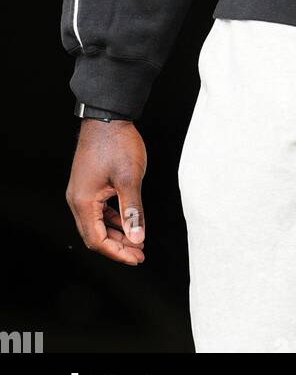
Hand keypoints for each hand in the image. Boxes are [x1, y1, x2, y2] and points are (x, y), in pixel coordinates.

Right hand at [66, 120, 146, 265]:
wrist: (107, 117)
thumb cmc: (116, 143)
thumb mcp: (130, 178)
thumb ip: (133, 211)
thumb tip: (137, 238)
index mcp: (83, 201)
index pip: (97, 240)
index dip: (118, 252)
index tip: (136, 257)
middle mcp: (77, 199)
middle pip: (94, 235)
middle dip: (117, 247)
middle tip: (139, 253)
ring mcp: (81, 191)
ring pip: (96, 223)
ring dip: (116, 233)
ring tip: (136, 239)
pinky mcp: (87, 184)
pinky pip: (98, 210)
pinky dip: (113, 219)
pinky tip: (127, 220)